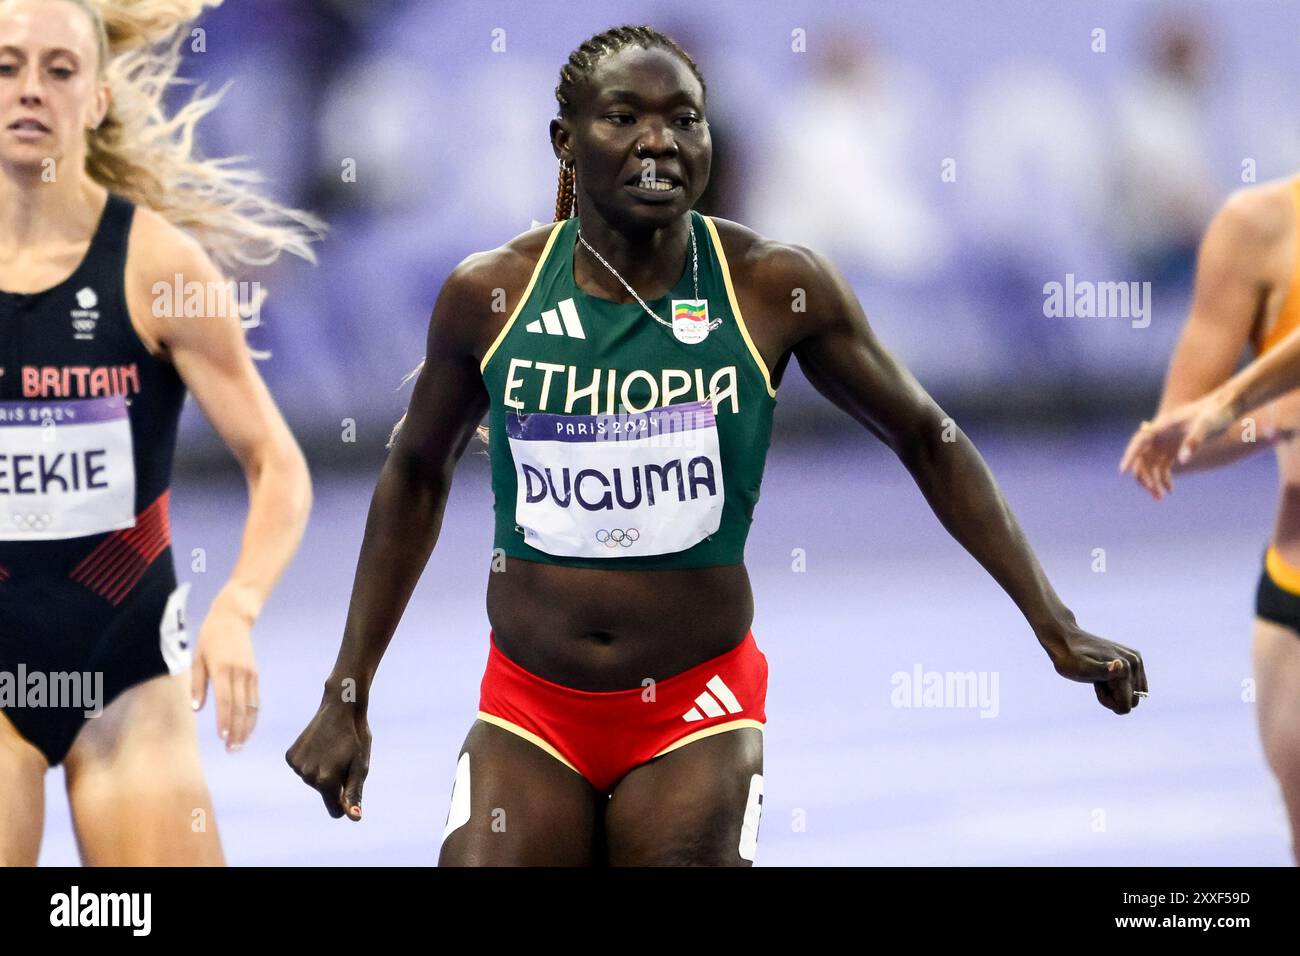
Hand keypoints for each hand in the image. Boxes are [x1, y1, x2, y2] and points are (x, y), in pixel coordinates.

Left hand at [191, 587, 259, 751]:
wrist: (234, 618)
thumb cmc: (210, 638)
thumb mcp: (197, 658)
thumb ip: (197, 684)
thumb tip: (197, 709)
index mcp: (223, 670)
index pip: (225, 701)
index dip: (225, 720)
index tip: (223, 737)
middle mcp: (240, 674)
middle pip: (240, 708)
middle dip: (237, 730)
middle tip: (232, 750)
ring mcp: (250, 675)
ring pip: (251, 706)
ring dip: (246, 727)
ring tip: (240, 745)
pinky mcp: (255, 675)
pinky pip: (255, 699)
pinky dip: (252, 716)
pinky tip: (247, 728)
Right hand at [286, 691, 370, 820]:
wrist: (340, 708)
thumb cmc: (356, 739)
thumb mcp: (360, 767)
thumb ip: (354, 794)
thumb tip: (353, 818)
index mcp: (327, 780)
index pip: (335, 809)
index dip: (344, 801)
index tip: (350, 786)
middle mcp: (308, 776)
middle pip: (324, 792)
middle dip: (334, 781)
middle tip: (342, 757)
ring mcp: (297, 766)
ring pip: (312, 780)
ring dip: (321, 770)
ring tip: (331, 749)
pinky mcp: (290, 756)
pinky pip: (302, 768)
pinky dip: (310, 761)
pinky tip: (318, 746)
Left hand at [1037, 622, 1147, 714]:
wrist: (1065, 639)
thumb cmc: (1070, 658)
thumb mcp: (1081, 668)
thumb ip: (1101, 670)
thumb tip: (1120, 665)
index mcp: (1126, 667)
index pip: (1125, 706)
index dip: (1107, 701)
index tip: (1096, 684)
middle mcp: (1135, 662)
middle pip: (1131, 701)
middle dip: (1113, 696)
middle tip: (1096, 680)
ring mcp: (1136, 660)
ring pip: (1132, 694)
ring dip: (1115, 690)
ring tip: (1099, 675)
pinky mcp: (1134, 659)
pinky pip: (1133, 686)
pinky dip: (1118, 684)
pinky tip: (1104, 672)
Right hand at [1119, 391, 1234, 498]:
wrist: (1224, 408)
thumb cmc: (1215, 414)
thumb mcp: (1207, 425)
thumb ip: (1194, 441)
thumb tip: (1182, 461)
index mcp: (1161, 426)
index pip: (1139, 442)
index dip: (1129, 457)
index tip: (1122, 472)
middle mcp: (1158, 436)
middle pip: (1142, 458)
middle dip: (1145, 477)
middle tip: (1155, 493)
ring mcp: (1164, 443)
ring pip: (1150, 465)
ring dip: (1152, 482)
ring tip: (1160, 498)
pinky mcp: (1173, 450)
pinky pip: (1162, 467)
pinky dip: (1163, 479)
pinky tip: (1170, 490)